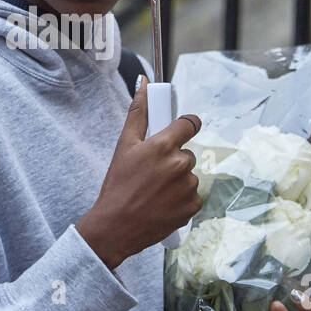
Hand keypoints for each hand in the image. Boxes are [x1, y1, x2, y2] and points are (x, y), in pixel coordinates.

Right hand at [76, 75, 202, 267]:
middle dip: (172, 159)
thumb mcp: (123, 145)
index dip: (185, 126)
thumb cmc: (118, 185)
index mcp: (164, 145)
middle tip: (151, 172)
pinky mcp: (193, 207)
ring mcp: (188, 187)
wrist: (117, 226)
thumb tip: (144, 83)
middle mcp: (180, 164)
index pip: (189, 124)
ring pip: (189, 175)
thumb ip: (138, 112)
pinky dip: (180, 199)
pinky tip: (162, 204)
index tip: (180, 131)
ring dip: (176, 180)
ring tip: (154, 191)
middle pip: (186, 153)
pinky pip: (192, 196)